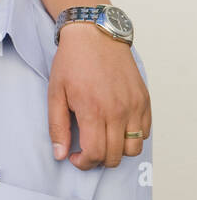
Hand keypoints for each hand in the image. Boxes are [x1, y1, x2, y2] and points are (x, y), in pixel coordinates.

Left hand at [48, 24, 150, 169]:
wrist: (94, 36)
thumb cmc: (72, 63)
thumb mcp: (55, 94)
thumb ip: (57, 127)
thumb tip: (60, 154)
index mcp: (93, 111)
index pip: (95, 154)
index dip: (83, 163)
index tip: (74, 157)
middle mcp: (118, 111)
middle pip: (115, 156)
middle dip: (98, 160)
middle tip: (86, 151)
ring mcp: (134, 106)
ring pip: (134, 148)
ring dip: (117, 152)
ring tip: (102, 141)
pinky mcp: (144, 100)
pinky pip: (144, 131)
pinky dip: (132, 137)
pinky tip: (116, 128)